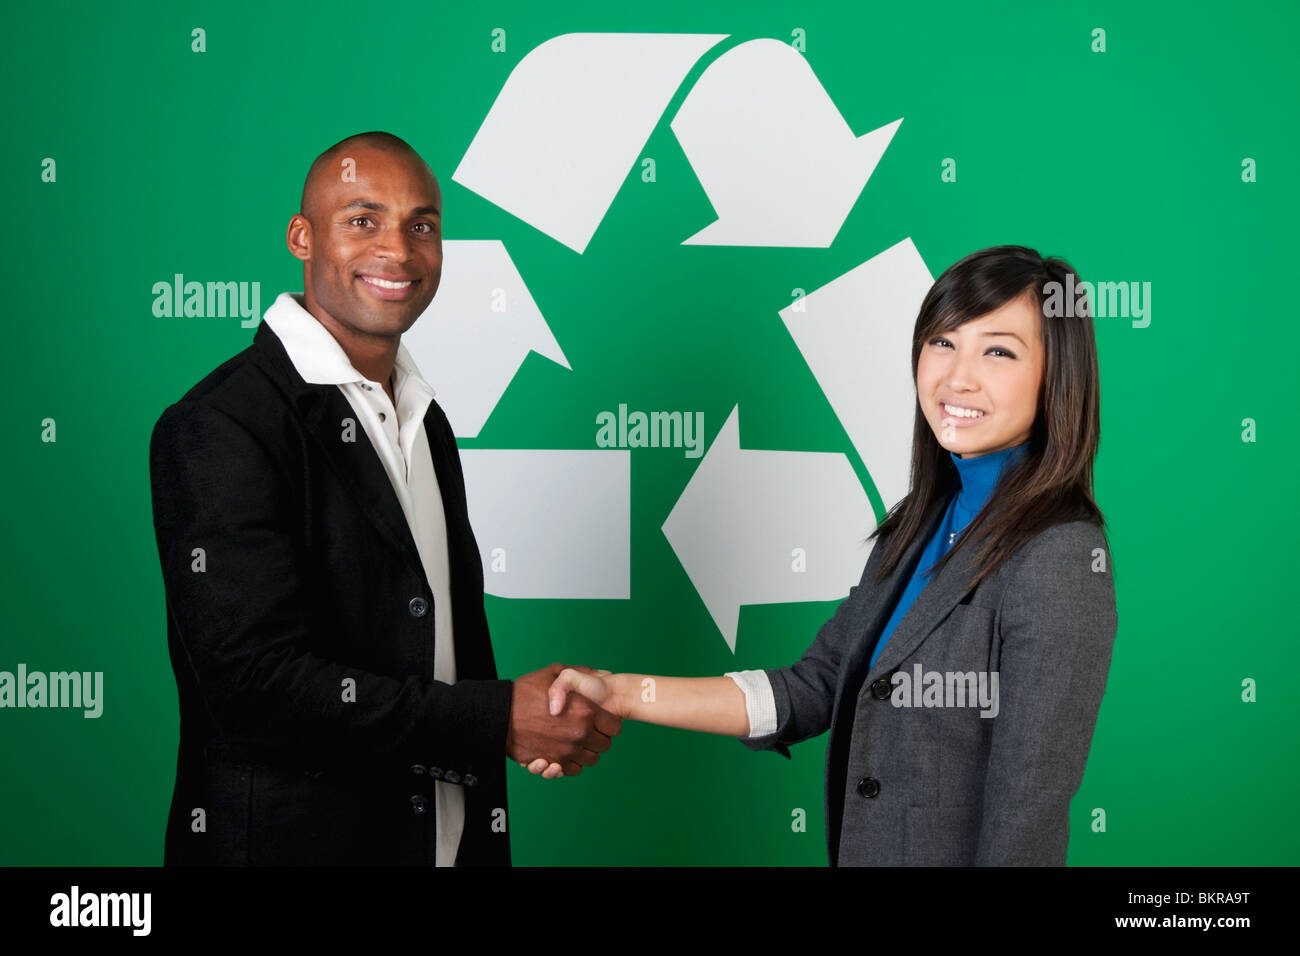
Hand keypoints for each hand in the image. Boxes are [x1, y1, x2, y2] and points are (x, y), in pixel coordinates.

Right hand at [506, 663, 620, 777]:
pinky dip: (570, 764)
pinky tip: (563, 753)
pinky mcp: (552, 762)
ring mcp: (567, 751)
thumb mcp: (554, 672)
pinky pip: (572, 770)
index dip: (608, 722)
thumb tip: (601, 675)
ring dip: (585, 752)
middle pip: (604, 745)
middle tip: (586, 730)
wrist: (499, 714)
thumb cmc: (525, 692)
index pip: (614, 727)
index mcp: (586, 711)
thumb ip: (580, 672)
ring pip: (590, 760)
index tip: (599, 719)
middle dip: (598, 738)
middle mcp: (580, 734)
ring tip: (574, 742)